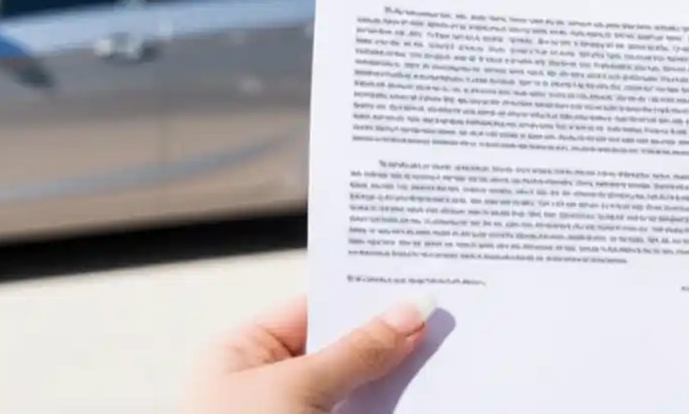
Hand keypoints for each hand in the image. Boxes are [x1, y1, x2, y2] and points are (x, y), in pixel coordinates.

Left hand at [183, 294, 434, 413]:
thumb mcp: (296, 391)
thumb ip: (357, 353)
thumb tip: (409, 313)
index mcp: (239, 354)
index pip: (312, 310)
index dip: (363, 298)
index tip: (417, 288)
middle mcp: (262, 386)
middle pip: (338, 353)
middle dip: (388, 343)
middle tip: (445, 324)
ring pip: (354, 396)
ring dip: (395, 385)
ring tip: (449, 362)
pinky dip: (386, 412)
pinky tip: (429, 400)